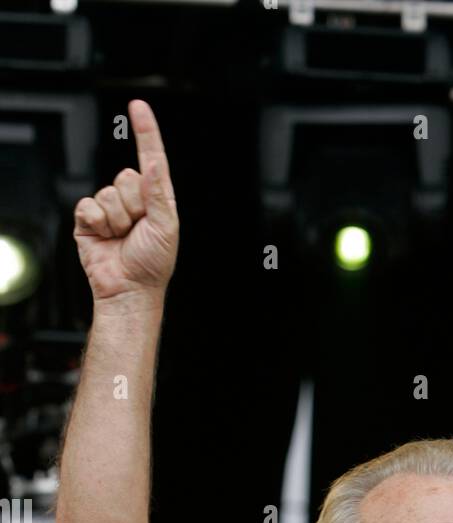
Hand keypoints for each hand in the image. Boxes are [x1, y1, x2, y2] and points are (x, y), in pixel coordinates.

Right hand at [73, 99, 178, 304]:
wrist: (130, 289)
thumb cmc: (154, 264)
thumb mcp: (166, 226)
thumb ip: (158, 192)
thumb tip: (151, 163)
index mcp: (156, 197)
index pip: (151, 157)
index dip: (145, 131)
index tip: (138, 105)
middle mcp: (132, 198)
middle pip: (126, 177)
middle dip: (133, 205)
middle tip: (137, 230)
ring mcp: (109, 207)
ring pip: (108, 193)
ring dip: (117, 219)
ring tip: (123, 238)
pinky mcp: (89, 218)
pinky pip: (88, 205)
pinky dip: (98, 223)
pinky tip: (106, 238)